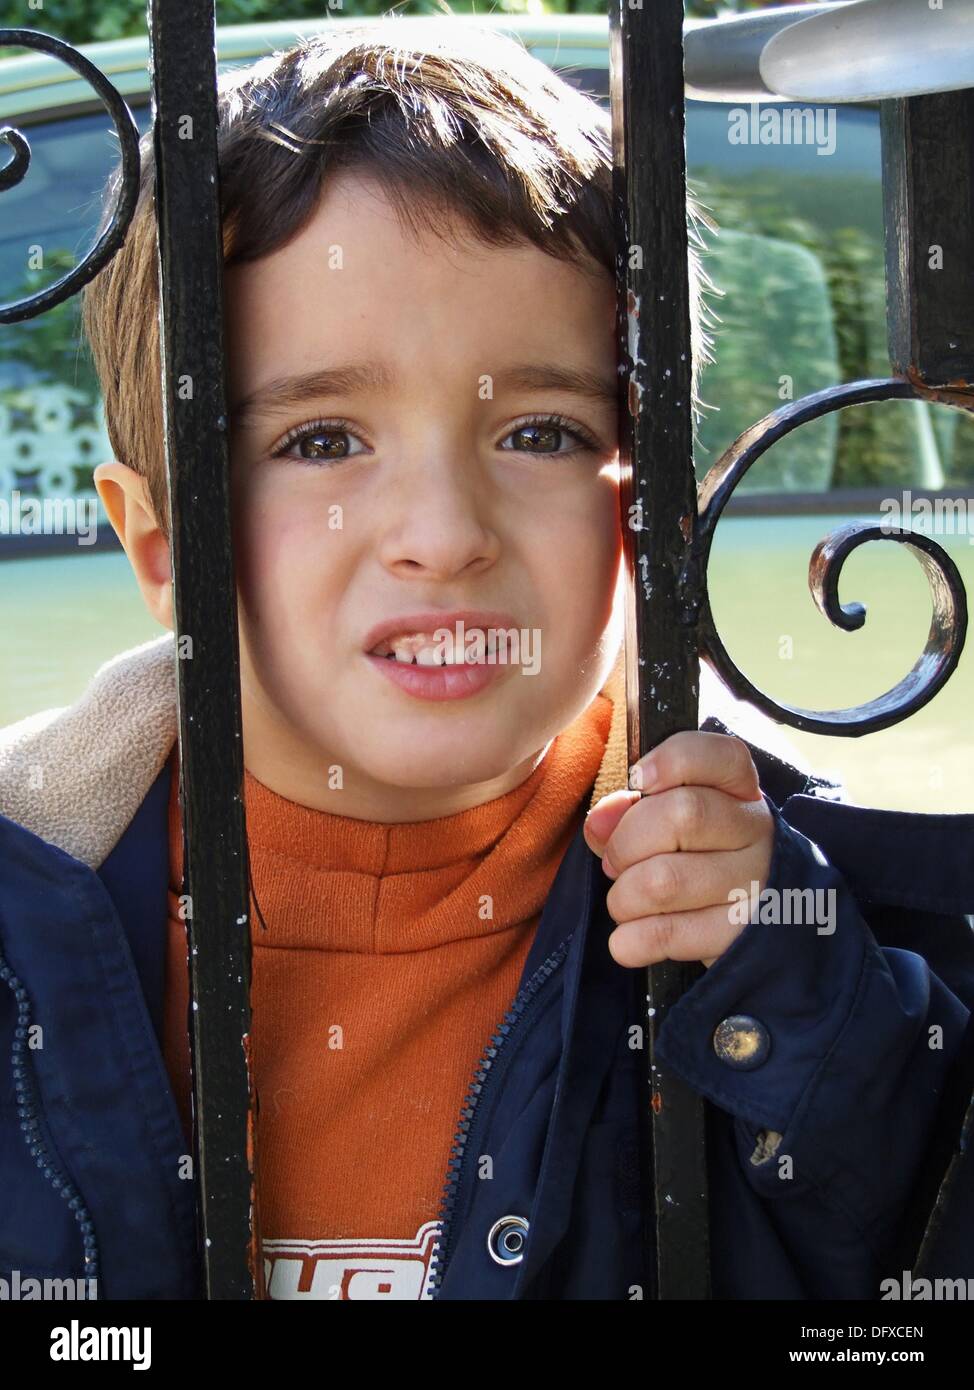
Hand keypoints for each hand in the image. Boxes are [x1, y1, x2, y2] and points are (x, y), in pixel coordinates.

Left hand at [582, 731, 773, 968]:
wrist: (754, 930)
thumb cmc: (696, 861)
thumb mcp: (668, 824)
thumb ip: (628, 813)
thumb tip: (599, 821)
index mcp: (739, 791)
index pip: (722, 755)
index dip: (671, 761)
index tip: (638, 779)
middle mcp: (755, 831)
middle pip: (683, 815)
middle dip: (625, 842)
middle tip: (614, 863)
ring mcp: (754, 884)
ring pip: (665, 880)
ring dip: (624, 897)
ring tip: (624, 903)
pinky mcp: (740, 936)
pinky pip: (666, 934)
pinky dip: (631, 940)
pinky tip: (630, 939)